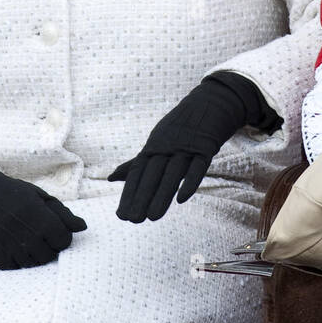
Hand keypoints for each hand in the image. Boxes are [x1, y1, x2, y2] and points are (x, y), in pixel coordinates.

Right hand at [0, 156, 85, 269]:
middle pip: (48, 255)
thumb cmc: (12, 192)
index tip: (57, 232)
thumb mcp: (39, 196)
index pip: (63, 239)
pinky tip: (17, 249)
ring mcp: (7, 242)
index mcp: (38, 214)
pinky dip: (18, 262)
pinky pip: (12, 267)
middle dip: (50, 249)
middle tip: (44, 239)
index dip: (63, 238)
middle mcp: (23, 231)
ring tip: (31, 243)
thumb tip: (82, 227)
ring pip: (31, 264)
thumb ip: (62, 213)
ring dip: (35, 257)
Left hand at [109, 71, 278, 221]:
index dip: (130, 193)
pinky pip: (198, 166)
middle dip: (142, 197)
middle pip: (152, 174)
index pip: (138, 172)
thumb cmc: (179, 128)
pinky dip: (190, 181)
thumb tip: (110, 178)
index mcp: (153, 147)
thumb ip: (135, 163)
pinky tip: (182, 198)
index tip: (121, 216)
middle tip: (132, 220)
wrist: (211, 103)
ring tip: (152, 217)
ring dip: (162, 194)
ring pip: (173, 173)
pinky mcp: (206, 147)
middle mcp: (166, 146)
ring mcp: (186, 147)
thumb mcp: (155, 143)